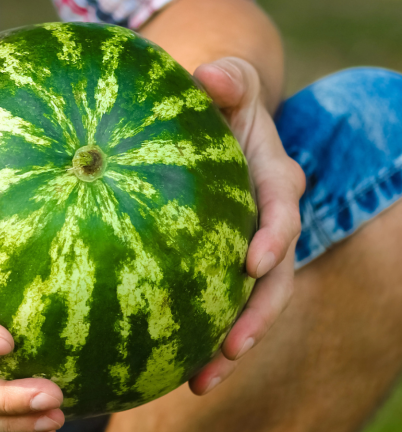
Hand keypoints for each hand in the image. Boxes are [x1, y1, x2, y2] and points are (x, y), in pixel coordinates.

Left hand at [188, 58, 305, 393]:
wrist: (218, 129)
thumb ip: (226, 80)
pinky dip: (204, 337)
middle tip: (231, 349)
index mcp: (276, 181)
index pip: (282, 211)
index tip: (253, 264)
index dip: (273, 237)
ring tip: (199, 380)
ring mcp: (251, 250)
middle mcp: (272, 223)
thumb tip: (208, 77)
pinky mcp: (225, 267)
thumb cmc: (220, 104)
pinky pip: (220, 305)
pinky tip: (176, 368)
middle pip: (275, 279)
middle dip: (257, 316)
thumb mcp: (227, 85)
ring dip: (230, 345)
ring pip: (251, 306)